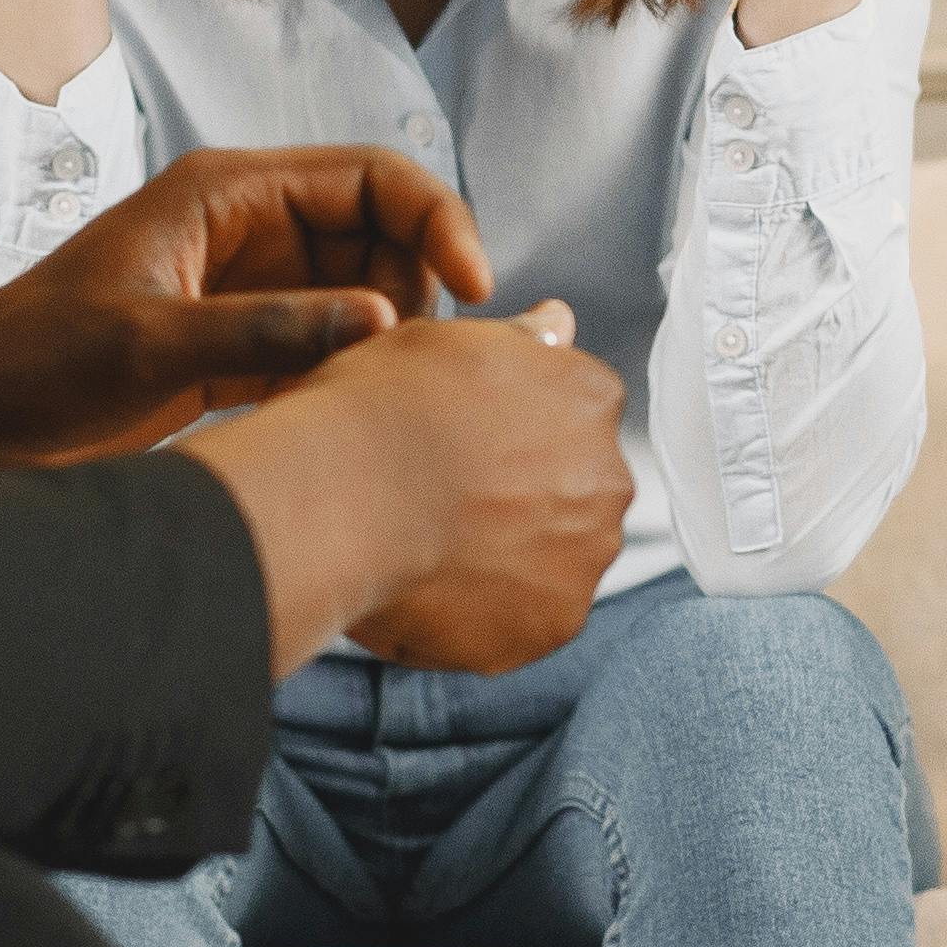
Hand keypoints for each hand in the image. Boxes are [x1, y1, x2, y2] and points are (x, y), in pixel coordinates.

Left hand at [0, 146, 487, 470]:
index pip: (374, 177)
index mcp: (227, 193)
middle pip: (382, 235)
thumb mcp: (150, 347)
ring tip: (398, 401)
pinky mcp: (232, 352)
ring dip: (392, 343)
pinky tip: (356, 428)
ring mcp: (243, 291)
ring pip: (362, 299)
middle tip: (437, 362)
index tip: (477, 286)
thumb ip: (268, 333)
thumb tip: (388, 326)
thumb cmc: (26, 366)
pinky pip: (324, 352)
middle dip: (424, 286)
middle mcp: (245, 230)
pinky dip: (352, 382)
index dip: (439, 219)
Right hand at [182, 298, 633, 673]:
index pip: (576, 414)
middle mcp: (608, 477)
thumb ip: (517, 342)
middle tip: (444, 499)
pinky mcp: (553, 624)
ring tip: (434, 547)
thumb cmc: (377, 412)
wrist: (338, 498)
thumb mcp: (442, 344)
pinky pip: (528, 620)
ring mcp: (585, 557)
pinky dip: (490, 613)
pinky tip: (435, 589)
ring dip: (512, 556)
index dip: (516, 430)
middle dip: (523, 496)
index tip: (469, 444)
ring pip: (557, 558)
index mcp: (589, 397)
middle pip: (576, 489)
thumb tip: (558, 322)